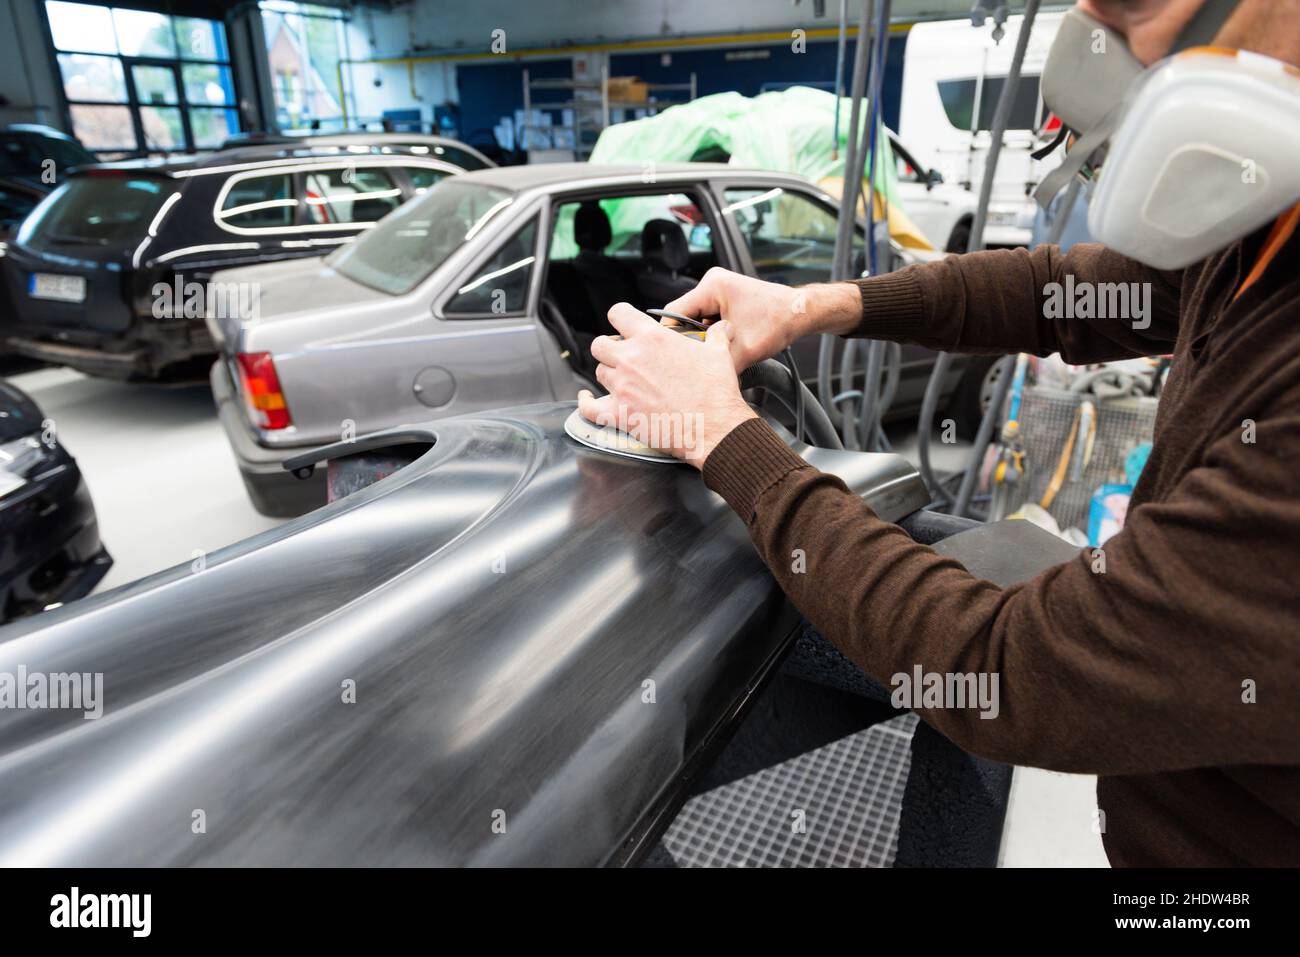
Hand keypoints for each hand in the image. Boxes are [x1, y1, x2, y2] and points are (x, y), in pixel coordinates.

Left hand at [578, 303, 756, 468]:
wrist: (713, 427)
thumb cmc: (715, 392)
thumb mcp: (719, 354)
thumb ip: (716, 336)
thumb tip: (722, 328)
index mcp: (652, 338)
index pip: (618, 314)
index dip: (620, 318)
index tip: (624, 325)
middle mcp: (632, 359)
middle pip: (600, 344)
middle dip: (609, 348)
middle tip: (622, 356)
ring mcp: (622, 386)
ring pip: (599, 372)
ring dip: (608, 375)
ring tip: (621, 380)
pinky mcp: (619, 413)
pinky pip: (589, 407)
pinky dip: (586, 402)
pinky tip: (587, 398)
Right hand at [662, 267, 861, 370]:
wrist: (800, 313)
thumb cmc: (778, 322)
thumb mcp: (744, 350)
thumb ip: (717, 363)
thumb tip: (697, 381)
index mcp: (712, 286)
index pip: (674, 313)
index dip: (670, 338)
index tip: (671, 359)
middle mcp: (712, 283)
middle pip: (683, 317)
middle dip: (689, 340)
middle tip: (694, 361)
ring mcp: (718, 289)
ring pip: (695, 320)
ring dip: (701, 339)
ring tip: (711, 354)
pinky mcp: (724, 298)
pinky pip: (707, 319)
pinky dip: (711, 335)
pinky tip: (720, 347)